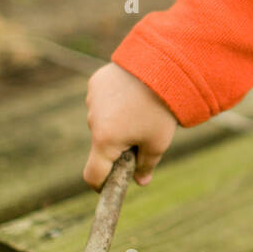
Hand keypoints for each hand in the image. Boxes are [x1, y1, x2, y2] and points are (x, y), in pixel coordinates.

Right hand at [83, 62, 178, 190]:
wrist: (161, 66)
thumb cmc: (161, 109)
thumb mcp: (158, 142)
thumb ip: (147, 165)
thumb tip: (141, 182)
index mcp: (105, 141)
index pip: (93, 174)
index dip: (101, 185)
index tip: (109, 186)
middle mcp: (92, 121)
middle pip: (102, 144)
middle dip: (117, 147)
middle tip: (143, 135)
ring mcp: (91, 100)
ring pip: (103, 121)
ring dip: (116, 122)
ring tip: (141, 109)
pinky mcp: (96, 82)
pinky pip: (103, 100)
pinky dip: (115, 102)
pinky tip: (133, 92)